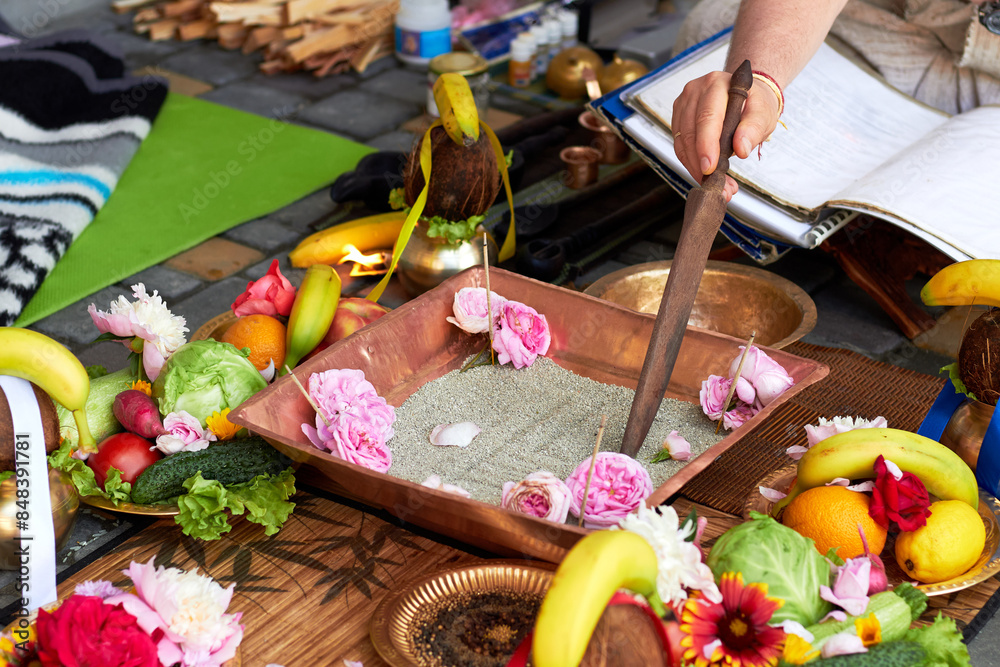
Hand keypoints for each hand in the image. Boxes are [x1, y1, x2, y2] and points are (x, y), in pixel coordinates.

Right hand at [671, 70, 780, 201]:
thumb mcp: (763, 114)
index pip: (707, 117)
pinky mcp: (679, 117)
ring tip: (715, 184)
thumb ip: (753, 130)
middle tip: (717, 186)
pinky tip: (704, 173)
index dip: (706, 145)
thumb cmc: (754, 104)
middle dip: (701, 163)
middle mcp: (695, 90)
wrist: (745, 98)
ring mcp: (683, 103)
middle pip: (690, 132)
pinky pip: (679, 145)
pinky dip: (690, 162)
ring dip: (695, 167)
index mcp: (717, 84)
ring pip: (681, 142)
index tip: (710, 168)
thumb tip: (741, 149)